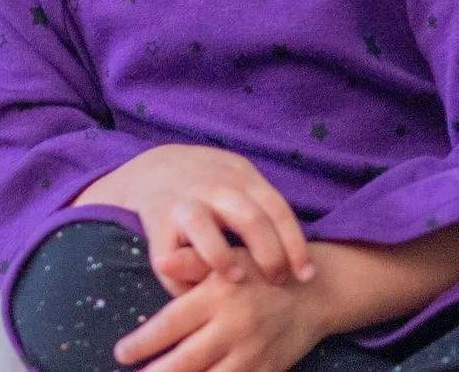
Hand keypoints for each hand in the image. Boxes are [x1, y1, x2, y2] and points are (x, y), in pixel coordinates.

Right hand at [77, 145, 312, 293]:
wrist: (152, 168)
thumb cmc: (208, 185)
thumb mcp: (238, 180)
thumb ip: (261, 207)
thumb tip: (298, 254)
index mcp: (240, 177)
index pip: (277, 210)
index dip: (295, 246)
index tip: (306, 276)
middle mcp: (212, 186)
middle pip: (250, 219)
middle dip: (269, 256)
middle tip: (278, 281)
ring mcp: (182, 202)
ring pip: (202, 227)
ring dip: (221, 258)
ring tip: (237, 279)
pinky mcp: (156, 222)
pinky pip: (168, 255)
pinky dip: (182, 279)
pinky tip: (196, 291)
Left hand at [114, 265, 325, 371]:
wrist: (315, 293)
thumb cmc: (259, 272)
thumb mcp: (228, 257)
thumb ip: (192, 260)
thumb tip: (161, 259)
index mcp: (218, 297)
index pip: (172, 323)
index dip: (144, 341)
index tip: (121, 352)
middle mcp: (233, 328)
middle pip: (185, 361)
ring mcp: (252, 354)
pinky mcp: (267, 371)